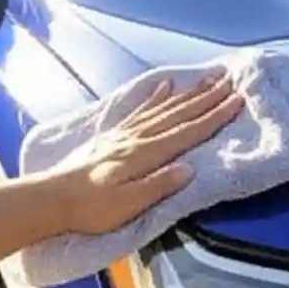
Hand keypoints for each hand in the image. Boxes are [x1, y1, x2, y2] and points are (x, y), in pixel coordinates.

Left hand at [44, 75, 243, 234]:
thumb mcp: (128, 205)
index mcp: (146, 154)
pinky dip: (156, 97)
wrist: (52, 198)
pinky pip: (141, 110)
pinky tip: (165, 86)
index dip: (214, 117)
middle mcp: (138, 138)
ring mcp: (125, 133)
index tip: (237, 101)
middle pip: (179, 113)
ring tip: (208, 79)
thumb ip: (159, 185)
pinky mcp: (114, 135)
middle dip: (208, 98)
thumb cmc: (91, 208)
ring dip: (188, 93)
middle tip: (231, 81)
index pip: (188, 132)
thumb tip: (190, 169)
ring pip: (164, 107)